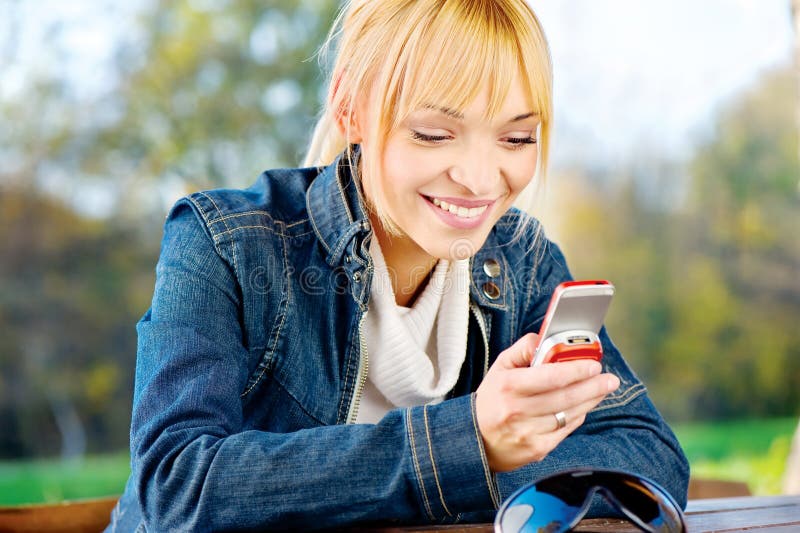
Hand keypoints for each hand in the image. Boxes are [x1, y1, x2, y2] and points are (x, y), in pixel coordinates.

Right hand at [475, 333, 619, 471]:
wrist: (476, 439)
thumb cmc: (492, 398)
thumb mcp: (500, 367)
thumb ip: (523, 349)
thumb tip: (545, 339)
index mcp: (508, 385)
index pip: (550, 377)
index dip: (576, 370)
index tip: (593, 365)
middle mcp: (517, 410)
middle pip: (565, 397)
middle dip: (593, 386)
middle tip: (609, 378)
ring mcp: (528, 432)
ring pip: (569, 414)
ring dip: (590, 400)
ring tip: (603, 389)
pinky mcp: (536, 449)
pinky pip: (565, 430)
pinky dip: (577, 416)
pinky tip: (584, 406)